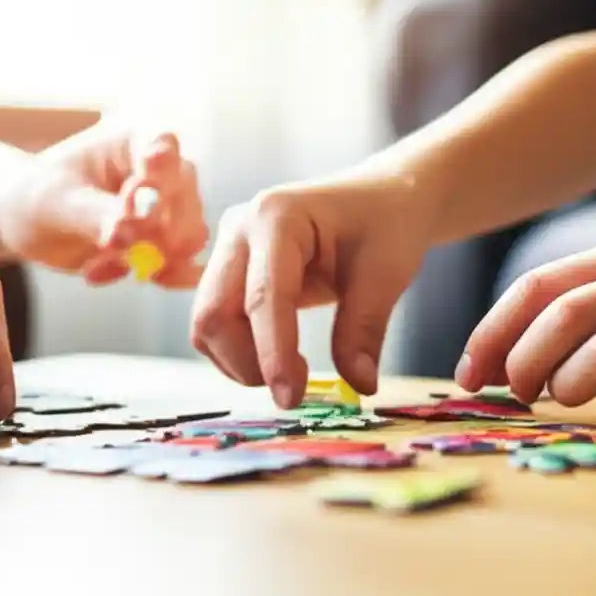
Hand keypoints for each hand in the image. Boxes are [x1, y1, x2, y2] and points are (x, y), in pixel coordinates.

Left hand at [0, 122, 207, 286]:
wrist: (35, 228)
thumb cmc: (40, 198)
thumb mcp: (58, 204)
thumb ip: (96, 215)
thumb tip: (129, 233)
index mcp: (134, 141)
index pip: (163, 146)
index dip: (162, 169)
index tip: (143, 188)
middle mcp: (162, 172)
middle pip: (185, 195)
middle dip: (163, 227)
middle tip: (124, 246)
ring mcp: (168, 208)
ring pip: (190, 234)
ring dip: (154, 259)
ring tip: (99, 266)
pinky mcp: (166, 243)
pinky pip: (184, 263)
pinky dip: (158, 277)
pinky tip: (113, 274)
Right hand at [190, 172, 433, 406]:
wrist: (380, 197)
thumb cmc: (386, 223)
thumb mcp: (386, 274)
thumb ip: (364, 329)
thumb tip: (359, 385)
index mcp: (277, 217)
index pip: (263, 298)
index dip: (273, 354)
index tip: (292, 399)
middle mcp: (239, 229)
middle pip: (214, 313)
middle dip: (247, 362)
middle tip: (297, 387)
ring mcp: (228, 249)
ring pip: (208, 324)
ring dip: (241, 361)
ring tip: (294, 369)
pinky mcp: (229, 271)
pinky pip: (217, 324)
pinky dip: (240, 352)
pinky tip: (280, 354)